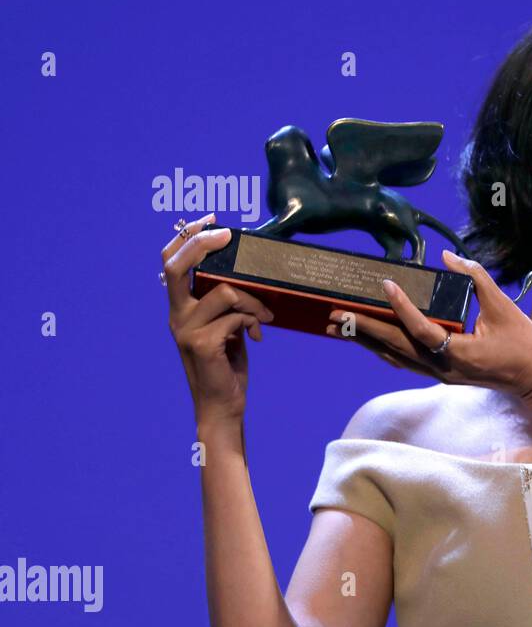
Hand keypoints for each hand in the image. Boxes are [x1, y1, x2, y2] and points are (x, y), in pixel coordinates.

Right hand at [162, 214, 274, 424]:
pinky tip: (258, 337)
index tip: (212, 220)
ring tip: (264, 316)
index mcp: (179, 308)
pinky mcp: (203, 345)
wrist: (222, 406)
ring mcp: (186, 330)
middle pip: (179, 266)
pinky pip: (237, 317)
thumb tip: (246, 275)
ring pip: (225, 292)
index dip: (187, 238)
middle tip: (229, 235)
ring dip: (253, 301)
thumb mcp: (225, 328)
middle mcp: (176, 316)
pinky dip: (254, 322)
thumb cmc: (226, 366)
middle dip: (203, 243)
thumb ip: (225, 304)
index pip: (170, 263)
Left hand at [324, 249, 531, 401]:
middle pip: (396, 347)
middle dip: (364, 330)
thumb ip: (476, 279)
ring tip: (340, 327)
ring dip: (367, 341)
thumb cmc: (524, 344)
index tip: (386, 285)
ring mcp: (440, 374)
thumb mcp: (504, 307)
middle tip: (335, 315)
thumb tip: (449, 256)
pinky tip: (369, 338)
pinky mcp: (441, 373)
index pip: (423, 330)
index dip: (402, 308)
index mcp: (461, 353)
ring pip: (395, 357)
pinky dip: (385, 348)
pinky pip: (405, 360)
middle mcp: (444, 368)